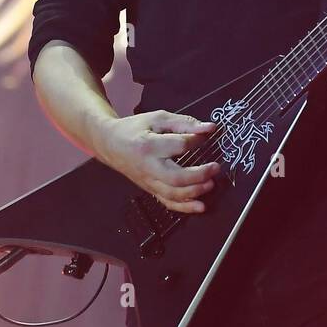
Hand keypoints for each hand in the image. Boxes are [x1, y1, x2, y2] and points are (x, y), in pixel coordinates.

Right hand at [95, 111, 220, 213]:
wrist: (110, 144)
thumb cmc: (134, 129)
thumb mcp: (158, 118)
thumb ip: (184, 122)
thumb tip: (209, 128)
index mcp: (149, 145)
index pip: (179, 146)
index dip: (197, 140)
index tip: (207, 135)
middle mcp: (148, 167)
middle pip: (176, 178)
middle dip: (199, 175)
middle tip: (215, 167)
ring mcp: (148, 181)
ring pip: (173, 194)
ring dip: (195, 191)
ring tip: (211, 183)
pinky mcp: (150, 190)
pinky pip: (167, 203)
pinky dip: (185, 207)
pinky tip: (201, 206)